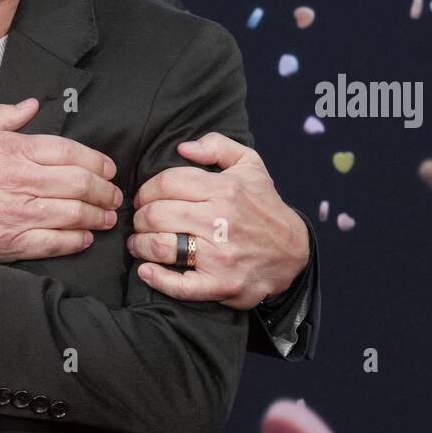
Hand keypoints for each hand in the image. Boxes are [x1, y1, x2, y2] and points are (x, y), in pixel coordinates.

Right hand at [0, 98, 121, 260]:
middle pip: (80, 184)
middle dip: (105, 191)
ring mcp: (20, 214)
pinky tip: (84, 237)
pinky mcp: (13, 242)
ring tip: (106, 217)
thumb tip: (33, 106)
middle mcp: (23, 182)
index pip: (70, 153)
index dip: (96, 161)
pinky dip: (76, 241)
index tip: (107, 169)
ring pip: (74, 214)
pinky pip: (55, 243)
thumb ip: (6, 116)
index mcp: (15, 151)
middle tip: (114, 195)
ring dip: (97, 216)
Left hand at [127, 133, 308, 308]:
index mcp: (225, 189)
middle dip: (140, 217)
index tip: (143, 198)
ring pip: (161, 246)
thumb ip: (218, 147)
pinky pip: (180, 286)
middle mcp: (221, 221)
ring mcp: (220, 255)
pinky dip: (157, 279)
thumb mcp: (250, 165)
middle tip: (139, 221)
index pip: (167, 183)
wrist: (293, 252)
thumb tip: (183, 147)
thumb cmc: (264, 206)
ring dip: (140, 244)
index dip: (146, 189)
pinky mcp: (221, 284)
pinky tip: (146, 271)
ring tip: (138, 243)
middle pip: (157, 214)